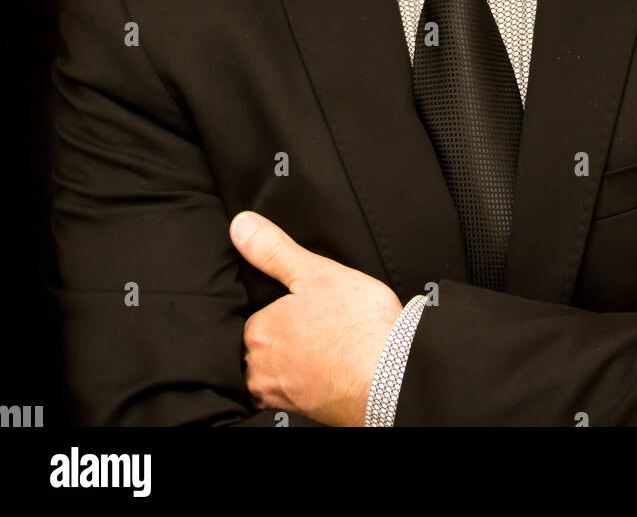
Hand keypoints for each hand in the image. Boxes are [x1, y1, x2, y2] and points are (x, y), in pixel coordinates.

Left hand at [230, 211, 402, 425]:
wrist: (392, 377)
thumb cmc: (357, 326)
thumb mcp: (316, 273)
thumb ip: (274, 250)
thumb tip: (240, 226)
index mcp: (259, 332)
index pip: (257, 318)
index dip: (282, 310)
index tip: (306, 308)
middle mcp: (261, 371)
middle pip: (264, 348)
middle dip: (286, 338)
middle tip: (320, 327)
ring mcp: (281, 397)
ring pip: (279, 372)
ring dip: (297, 363)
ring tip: (328, 347)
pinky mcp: (303, 415)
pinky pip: (296, 393)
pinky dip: (311, 383)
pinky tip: (333, 370)